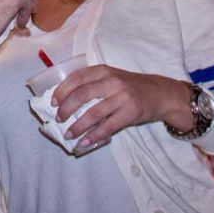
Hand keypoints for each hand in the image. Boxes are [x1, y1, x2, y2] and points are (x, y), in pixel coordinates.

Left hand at [51, 65, 191, 145]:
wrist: (160, 94)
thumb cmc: (130, 86)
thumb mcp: (112, 77)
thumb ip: (93, 83)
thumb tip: (65, 100)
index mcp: (103, 70)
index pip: (77, 78)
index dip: (62, 90)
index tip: (52, 102)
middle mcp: (112, 81)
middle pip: (82, 95)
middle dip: (66, 108)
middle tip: (58, 118)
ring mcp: (122, 97)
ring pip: (93, 113)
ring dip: (78, 126)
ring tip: (69, 134)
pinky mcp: (130, 113)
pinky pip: (107, 127)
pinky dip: (93, 136)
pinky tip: (84, 142)